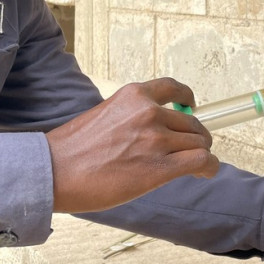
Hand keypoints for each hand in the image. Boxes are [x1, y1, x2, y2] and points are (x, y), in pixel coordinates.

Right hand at [46, 78, 219, 213]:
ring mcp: (156, 140)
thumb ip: (131, 116)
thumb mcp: (105, 114)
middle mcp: (149, 113)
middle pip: (192, 123)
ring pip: (199, 143)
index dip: (187, 100)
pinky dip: (208, 168)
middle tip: (188, 151)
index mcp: (134, 96)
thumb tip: (154, 129)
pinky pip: (201, 161)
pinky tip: (203, 174)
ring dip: (200, 155)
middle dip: (194, 137)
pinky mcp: (159, 168)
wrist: (54, 171)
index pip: (174, 89)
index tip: (189, 108)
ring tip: (193, 167)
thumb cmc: (73, 149)